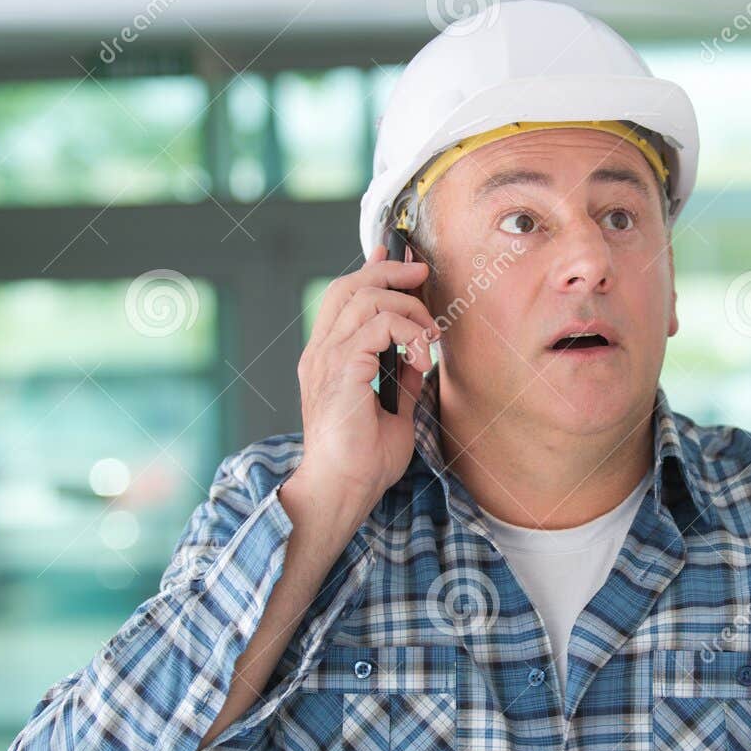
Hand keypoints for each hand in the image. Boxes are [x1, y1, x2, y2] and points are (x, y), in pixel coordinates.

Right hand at [290, 244, 439, 528]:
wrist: (343, 490)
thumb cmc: (364, 461)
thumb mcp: (394, 411)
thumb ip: (401, 380)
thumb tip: (419, 355)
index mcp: (328, 359)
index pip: (344, 297)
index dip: (373, 270)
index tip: (402, 260)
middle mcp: (321, 353)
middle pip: (351, 285)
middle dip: (391, 272)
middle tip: (423, 275)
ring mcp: (326, 359)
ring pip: (366, 298)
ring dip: (408, 308)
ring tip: (428, 336)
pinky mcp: (341, 371)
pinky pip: (377, 326)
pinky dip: (407, 333)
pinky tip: (419, 357)